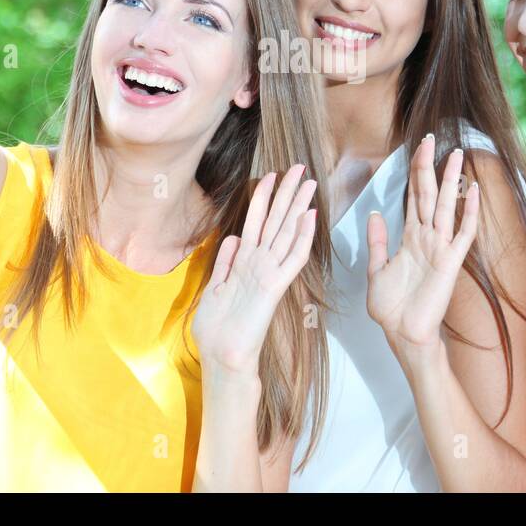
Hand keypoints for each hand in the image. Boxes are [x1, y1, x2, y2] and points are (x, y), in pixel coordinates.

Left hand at [191, 165, 317, 377]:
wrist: (225, 357)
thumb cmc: (218, 329)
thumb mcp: (214, 289)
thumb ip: (224, 262)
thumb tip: (232, 237)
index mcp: (244, 262)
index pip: (258, 222)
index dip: (263, 198)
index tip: (271, 175)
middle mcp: (260, 263)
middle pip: (277, 221)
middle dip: (287, 193)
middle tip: (300, 168)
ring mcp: (269, 273)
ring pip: (287, 232)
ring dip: (297, 206)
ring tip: (308, 182)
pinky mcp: (275, 286)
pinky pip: (293, 257)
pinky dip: (303, 237)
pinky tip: (311, 217)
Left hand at [365, 134, 479, 353]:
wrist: (403, 334)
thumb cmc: (391, 307)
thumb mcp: (376, 269)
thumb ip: (378, 241)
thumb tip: (374, 214)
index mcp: (410, 238)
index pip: (413, 197)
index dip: (415, 173)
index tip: (417, 148)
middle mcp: (427, 238)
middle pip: (429, 194)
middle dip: (429, 166)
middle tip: (431, 138)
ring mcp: (440, 248)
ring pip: (447, 207)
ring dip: (452, 181)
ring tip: (457, 155)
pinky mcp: (450, 262)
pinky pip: (462, 233)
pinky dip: (468, 213)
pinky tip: (473, 192)